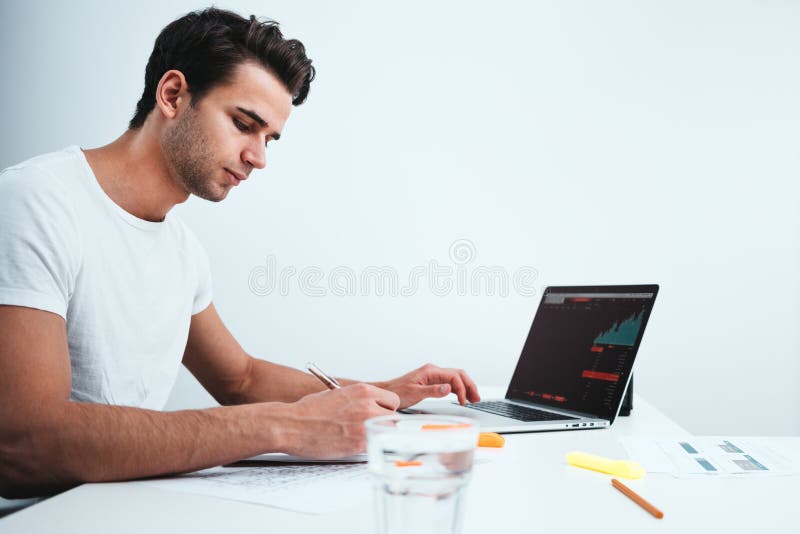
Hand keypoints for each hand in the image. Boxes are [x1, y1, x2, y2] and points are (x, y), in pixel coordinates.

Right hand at [279, 383, 398, 458]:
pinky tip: (352, 444)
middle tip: (370, 428)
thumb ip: (357, 399)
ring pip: (388, 432)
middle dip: (384, 423)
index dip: (385, 409)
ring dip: (378, 436)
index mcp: (362, 391)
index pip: (392, 400)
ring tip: (360, 437)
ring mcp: (364, 424)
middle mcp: (367, 405)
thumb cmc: (308, 411)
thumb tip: (368, 406)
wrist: (291, 425)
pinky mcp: (359, 443)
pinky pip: (374, 445)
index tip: (378, 414)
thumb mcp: (337, 394)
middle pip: (394, 417)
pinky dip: (367, 447)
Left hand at [376, 363, 480, 408]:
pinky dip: (458, 390)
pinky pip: (449, 383)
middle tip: (476, 398)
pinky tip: (462, 397)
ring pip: (455, 379)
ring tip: (473, 398)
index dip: (462, 389)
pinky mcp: (432, 382)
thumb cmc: (397, 392)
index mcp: (430, 371)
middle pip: (458, 374)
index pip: (453, 377)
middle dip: (469, 385)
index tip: (463, 401)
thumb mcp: (414, 393)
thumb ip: (432, 391)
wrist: (387, 393)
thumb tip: (447, 388)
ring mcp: (433, 376)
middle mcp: (433, 371)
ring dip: (466, 387)